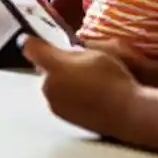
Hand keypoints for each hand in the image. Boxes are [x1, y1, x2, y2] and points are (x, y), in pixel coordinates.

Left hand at [20, 37, 137, 136]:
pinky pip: (59, 99)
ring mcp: (53, 104)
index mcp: (53, 66)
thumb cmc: (113, 79)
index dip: (34, 42)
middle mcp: (47, 86)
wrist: (126, 113)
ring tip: (86, 81)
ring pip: (51, 85)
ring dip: (61, 81)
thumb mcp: (94, 54)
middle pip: (43, 69)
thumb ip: (72, 51)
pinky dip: (67, 95)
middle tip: (76, 63)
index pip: (30, 48)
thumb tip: (60, 51)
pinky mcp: (62, 117)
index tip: (40, 40)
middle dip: (54, 64)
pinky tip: (87, 96)